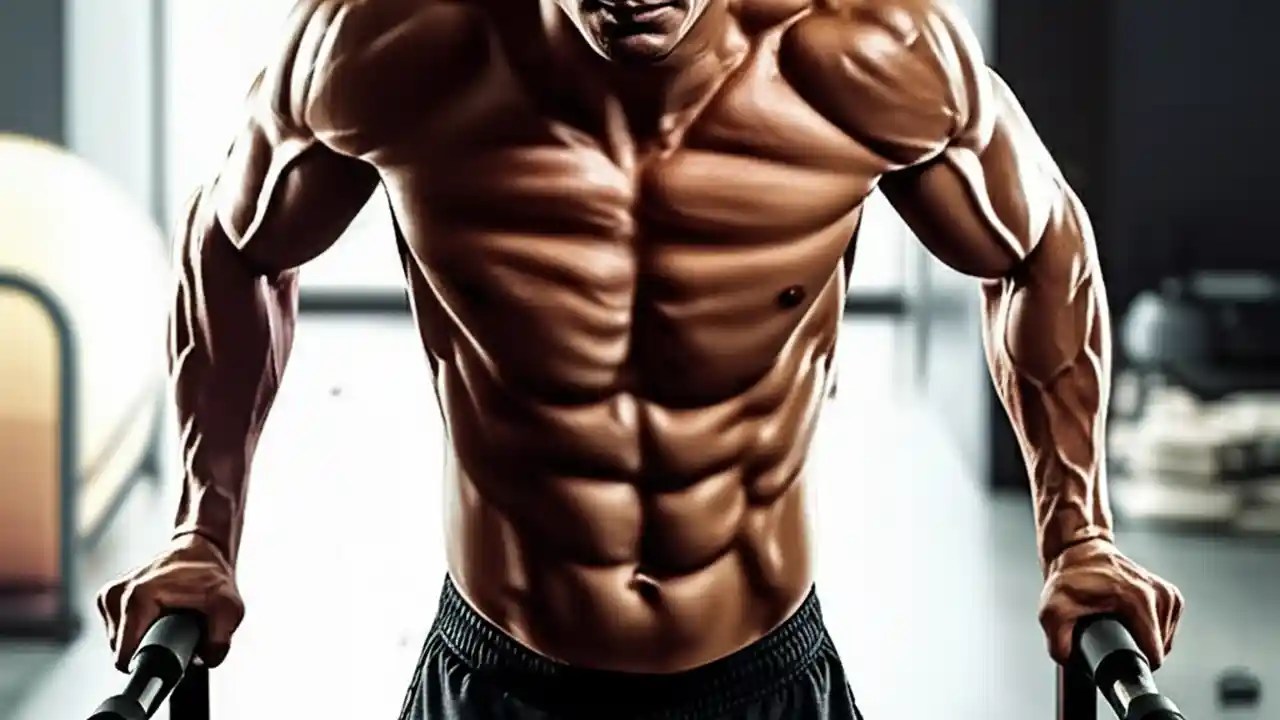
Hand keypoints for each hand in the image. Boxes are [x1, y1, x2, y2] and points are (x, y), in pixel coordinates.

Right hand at [97, 533, 244, 670]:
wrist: (200, 548)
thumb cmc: (211, 574)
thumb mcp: (229, 607)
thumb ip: (219, 640)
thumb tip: (206, 660)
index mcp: (138, 597)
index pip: (127, 655)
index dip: (152, 661)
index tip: (170, 651)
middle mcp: (117, 594)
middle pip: (123, 651)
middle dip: (150, 648)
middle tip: (175, 631)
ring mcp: (109, 595)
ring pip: (120, 643)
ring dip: (144, 638)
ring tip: (167, 620)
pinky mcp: (108, 597)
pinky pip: (118, 631)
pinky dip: (138, 629)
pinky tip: (156, 615)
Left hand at [1038, 538, 1183, 668]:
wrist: (1081, 550)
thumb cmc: (1070, 575)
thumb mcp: (1053, 609)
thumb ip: (1058, 640)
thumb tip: (1070, 660)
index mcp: (1138, 598)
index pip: (1152, 653)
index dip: (1130, 660)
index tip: (1113, 649)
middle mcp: (1158, 594)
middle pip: (1158, 649)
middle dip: (1133, 647)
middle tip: (1109, 629)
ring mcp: (1167, 593)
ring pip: (1164, 641)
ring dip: (1141, 638)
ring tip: (1118, 621)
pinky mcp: (1171, 594)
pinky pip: (1166, 629)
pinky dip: (1149, 630)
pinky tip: (1130, 619)